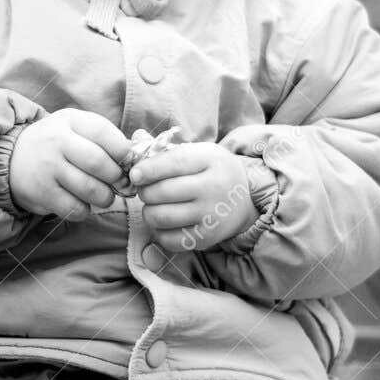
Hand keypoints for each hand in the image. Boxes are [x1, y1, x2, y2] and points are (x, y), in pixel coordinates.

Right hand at [8, 109, 130, 220]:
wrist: (11, 158)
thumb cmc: (57, 144)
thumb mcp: (76, 128)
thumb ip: (105, 138)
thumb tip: (137, 157)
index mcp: (70, 120)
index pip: (104, 133)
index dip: (123, 151)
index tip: (127, 162)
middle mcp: (57, 141)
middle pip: (99, 163)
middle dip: (117, 178)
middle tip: (120, 183)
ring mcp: (48, 168)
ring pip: (90, 189)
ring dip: (106, 197)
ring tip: (105, 196)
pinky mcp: (42, 193)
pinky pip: (75, 208)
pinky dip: (86, 210)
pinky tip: (83, 203)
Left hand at [130, 142, 257, 251]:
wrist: (244, 198)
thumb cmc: (211, 171)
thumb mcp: (197, 152)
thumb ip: (165, 148)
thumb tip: (135, 140)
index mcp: (210, 160)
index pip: (174, 163)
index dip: (149, 169)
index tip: (134, 175)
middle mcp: (213, 188)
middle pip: (163, 191)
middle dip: (145, 192)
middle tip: (146, 191)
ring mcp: (210, 215)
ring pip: (162, 217)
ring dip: (148, 212)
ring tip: (153, 206)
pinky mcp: (206, 238)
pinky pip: (169, 240)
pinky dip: (158, 232)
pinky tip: (163, 223)